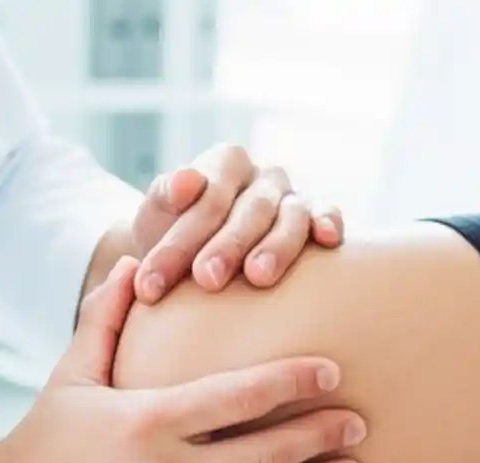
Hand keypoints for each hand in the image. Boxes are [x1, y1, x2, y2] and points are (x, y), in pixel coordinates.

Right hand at [0, 257, 365, 462]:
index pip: (240, 395)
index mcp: (144, 421)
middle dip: (321, 436)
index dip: (294, 380)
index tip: (332, 371)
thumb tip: (138, 261)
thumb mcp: (71, 374)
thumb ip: (107, 318)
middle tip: (359, 423)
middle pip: (266, 455)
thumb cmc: (43, 439)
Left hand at [130, 143, 344, 301]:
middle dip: (226, 248)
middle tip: (206, 280)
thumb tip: (186, 181)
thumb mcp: (155, 214)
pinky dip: (329, 222)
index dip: (179, 243)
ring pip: (290, 216)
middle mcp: (263, 175)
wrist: (196, 259)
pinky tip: (328, 239)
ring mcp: (293, 196)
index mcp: (224, 162)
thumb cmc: (170, 235)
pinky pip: (327, 213)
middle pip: (248, 210)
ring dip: (276, 247)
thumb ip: (164, 194)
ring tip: (258, 278)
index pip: (205, 200)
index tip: (151, 283)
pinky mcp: (317, 215)